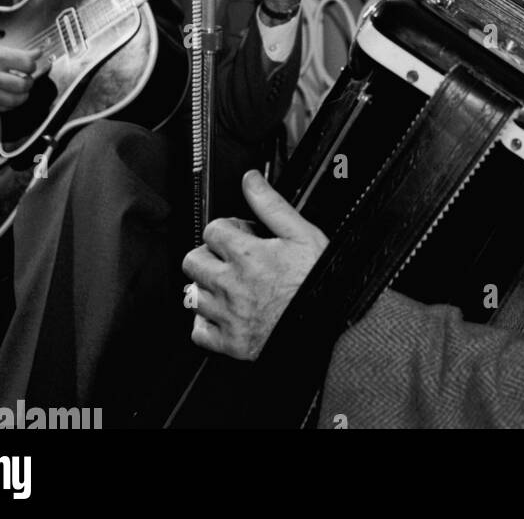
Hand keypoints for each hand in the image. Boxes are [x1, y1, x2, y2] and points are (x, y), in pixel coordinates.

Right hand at [0, 36, 38, 110]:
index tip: (32, 63)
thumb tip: (35, 54)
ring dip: (22, 96)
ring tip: (21, 89)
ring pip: (13, 100)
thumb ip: (13, 52)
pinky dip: (9, 104)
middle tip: (28, 77)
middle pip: (22, 84)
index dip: (33, 64)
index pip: (26, 64)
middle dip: (30, 81)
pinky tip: (9, 97)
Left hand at [183, 170, 328, 360]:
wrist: (331, 323)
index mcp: (247, 255)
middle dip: (209, 255)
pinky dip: (206, 322)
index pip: (212, 230)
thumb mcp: (302, 233)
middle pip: (192, 261)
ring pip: (193, 295)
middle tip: (230, 259)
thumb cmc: (319, 280)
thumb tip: (251, 180)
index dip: (227, 228)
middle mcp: (231, 285)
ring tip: (229, 285)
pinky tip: (225, 313)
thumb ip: (271, 204)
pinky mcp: (230, 343)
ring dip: (208, 287)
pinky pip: (198, 331)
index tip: (241, 235)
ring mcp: (228, 316)